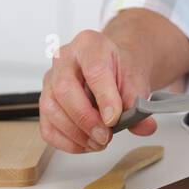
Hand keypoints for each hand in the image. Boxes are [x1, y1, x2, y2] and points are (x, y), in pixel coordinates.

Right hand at [40, 29, 156, 153]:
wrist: (113, 68)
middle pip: (65, 89)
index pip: (93, 70)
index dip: (104, 97)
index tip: (114, 119)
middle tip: (105, 136)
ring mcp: (50, 79)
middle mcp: (64, 58)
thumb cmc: (120, 70)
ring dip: (76, 133)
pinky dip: (66, 142)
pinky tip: (86, 144)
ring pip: (52, 109)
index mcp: (90, 44)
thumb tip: (143, 126)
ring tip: (99, 142)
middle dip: (86, 119)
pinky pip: (47, 126)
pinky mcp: (45, 101)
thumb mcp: (135, 80)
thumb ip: (138, 102)